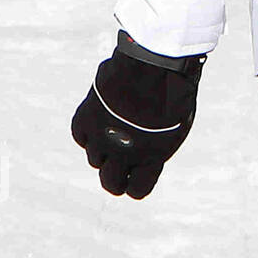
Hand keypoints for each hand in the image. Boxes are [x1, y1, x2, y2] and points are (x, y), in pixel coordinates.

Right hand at [71, 33, 204, 197]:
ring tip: (116, 131)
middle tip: (117, 172)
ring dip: (104, 150)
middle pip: (110, 184)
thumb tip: (144, 155)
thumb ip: (158, 145)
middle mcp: (124, 155)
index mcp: (152, 159)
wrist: (154, 66)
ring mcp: (101, 138)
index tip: (135, 179)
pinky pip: (80, 136)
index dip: (136, 186)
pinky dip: (88, 132)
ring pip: (94, 159)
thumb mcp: (177, 124)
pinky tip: (99, 122)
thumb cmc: (173, 92)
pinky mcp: (86, 119)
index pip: (137, 191)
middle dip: (114, 180)